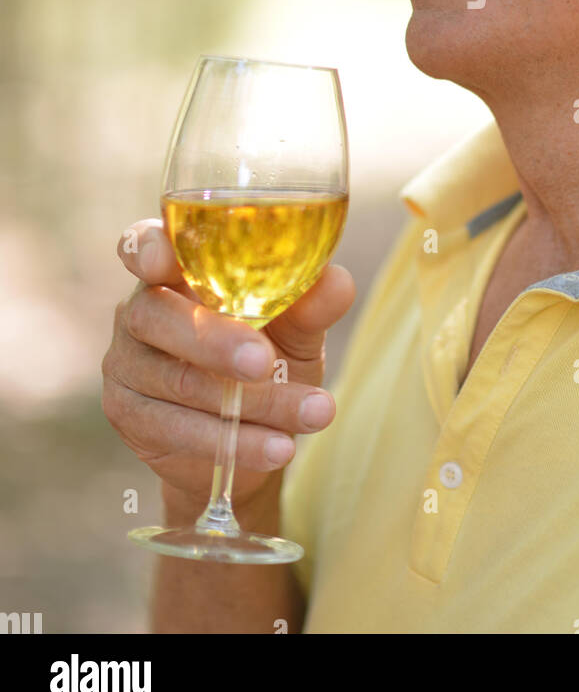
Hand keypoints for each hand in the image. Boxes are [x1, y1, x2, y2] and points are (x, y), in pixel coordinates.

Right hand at [102, 219, 355, 510]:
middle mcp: (140, 310)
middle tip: (263, 362)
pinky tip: (278, 447)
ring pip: (180, 381)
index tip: (159, 259)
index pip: (143, 245)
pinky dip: (235, 442)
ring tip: (313, 413)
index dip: (145, 247)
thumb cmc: (270, 358)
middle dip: (214, 340)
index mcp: (175, 271)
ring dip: (251, 403)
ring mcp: (127, 364)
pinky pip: (179, 429)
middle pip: (157, 316)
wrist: (254, 440)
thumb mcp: (295, 330)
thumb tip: (337, 282)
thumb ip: (310, 304)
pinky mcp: (129, 415)